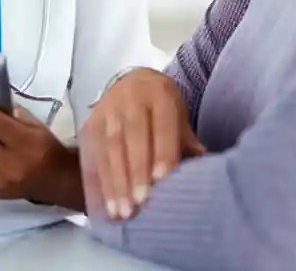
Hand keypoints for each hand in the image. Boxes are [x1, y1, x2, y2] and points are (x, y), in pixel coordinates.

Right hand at [80, 68, 205, 220]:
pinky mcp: (90, 124)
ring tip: (120, 212)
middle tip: (138, 204)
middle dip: (134, 173)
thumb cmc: (162, 108)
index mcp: (159, 96)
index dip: (161, 153)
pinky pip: (92, 155)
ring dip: (114, 182)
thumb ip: (188, 143)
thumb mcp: (179, 116)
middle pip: (131, 138)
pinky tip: (102, 204)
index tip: (161, 180)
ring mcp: (106, 111)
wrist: (133, 82)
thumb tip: (205, 175)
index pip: (161, 126)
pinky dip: (97, 181)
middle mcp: (130, 100)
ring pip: (109, 148)